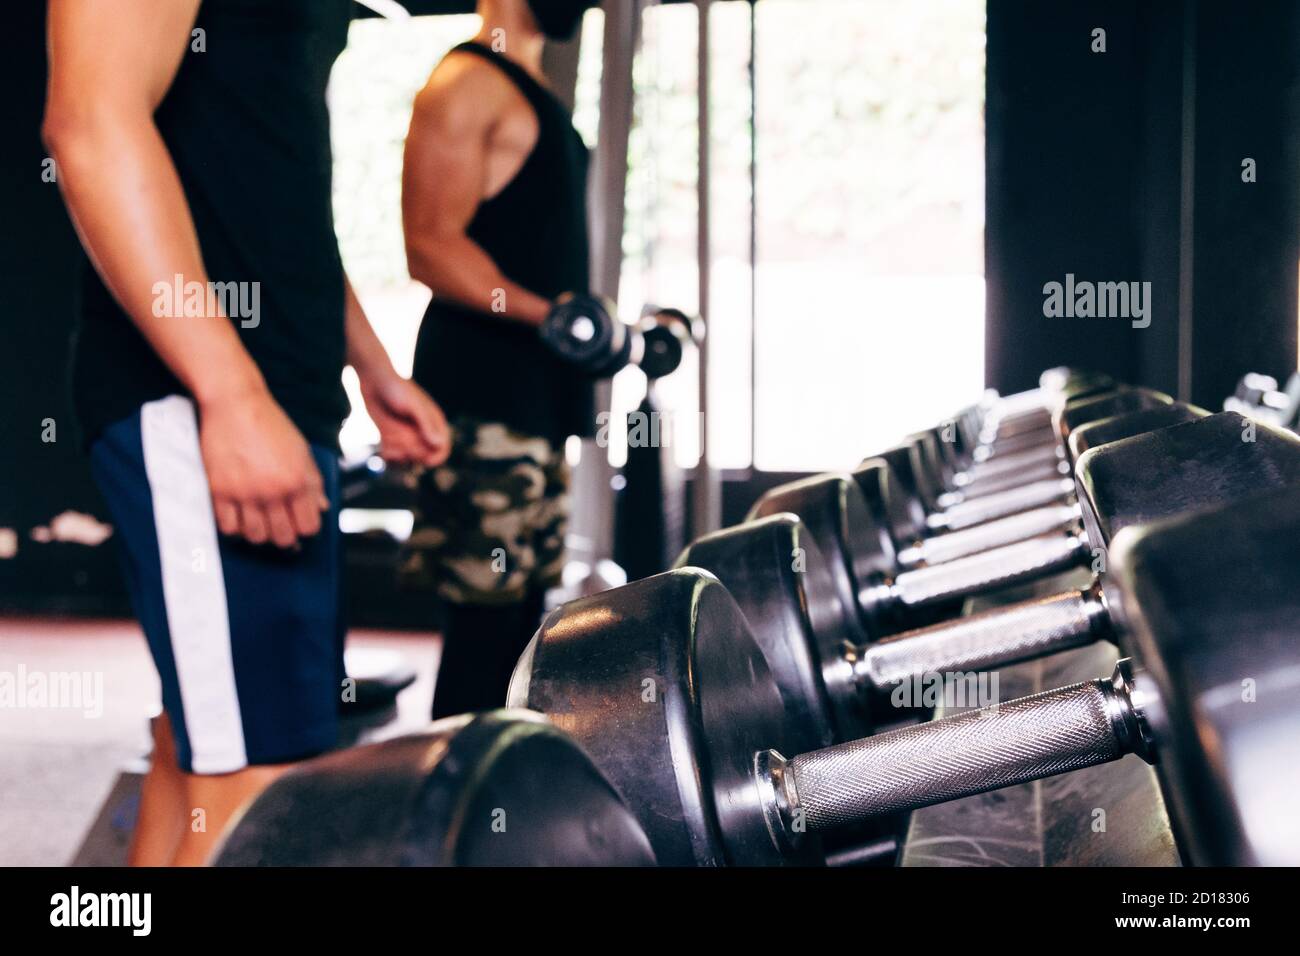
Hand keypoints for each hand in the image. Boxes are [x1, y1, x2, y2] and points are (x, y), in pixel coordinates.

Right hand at [198, 390, 327, 547]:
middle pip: (282, 537)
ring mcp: (244, 493)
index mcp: (297, 481)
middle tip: (279, 524)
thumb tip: (323, 507)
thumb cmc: (270, 424)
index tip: (299, 521)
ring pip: (255, 536)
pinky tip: (239, 515)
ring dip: (259, 532)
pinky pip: (227, 527)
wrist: (234, 404)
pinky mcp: (219, 491)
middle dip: (284, 535)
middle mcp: (272, 491)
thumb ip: (313, 482)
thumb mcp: (301, 450)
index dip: (306, 528)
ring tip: (259, 519)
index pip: (309, 527)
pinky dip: (235, 527)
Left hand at [360, 373, 451, 467]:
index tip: (426, 460)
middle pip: (422, 455)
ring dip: (397, 448)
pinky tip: (384, 443)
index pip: (442, 448)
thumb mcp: (414, 405)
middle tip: (401, 433)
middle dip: (411, 448)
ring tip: (390, 432)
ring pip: (406, 457)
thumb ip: (426, 424)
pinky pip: (393, 456)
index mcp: (434, 423)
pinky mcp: (391, 438)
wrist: (373, 381)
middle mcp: (421, 432)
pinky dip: (388, 454)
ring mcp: (406, 436)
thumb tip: (438, 443)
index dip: (436, 458)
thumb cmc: (396, 388)